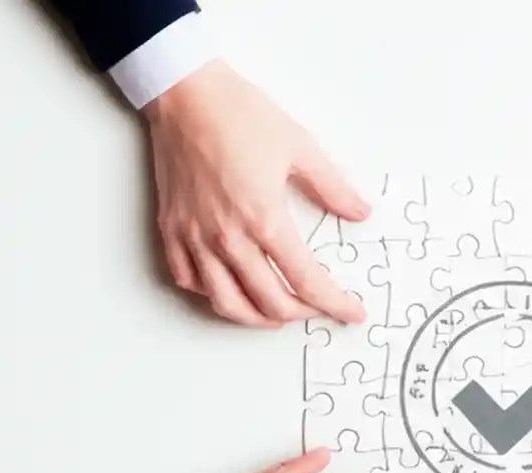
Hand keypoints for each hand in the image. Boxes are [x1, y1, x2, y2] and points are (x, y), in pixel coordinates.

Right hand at [145, 60, 368, 327]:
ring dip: (256, 318)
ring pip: (226, 303)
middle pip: (269, 302)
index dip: (334, 304)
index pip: (306, 281)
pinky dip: (211, 295)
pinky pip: (188, 281)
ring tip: (276, 315)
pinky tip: (228, 289)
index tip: (350, 312)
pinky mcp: (171, 230)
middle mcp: (227, 237)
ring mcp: (195, 237)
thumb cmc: (237, 115)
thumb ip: (333, 189)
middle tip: (317, 309)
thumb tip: (359, 212)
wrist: (185, 94)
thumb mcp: (300, 148)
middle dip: (300, 314)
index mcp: (264, 219)